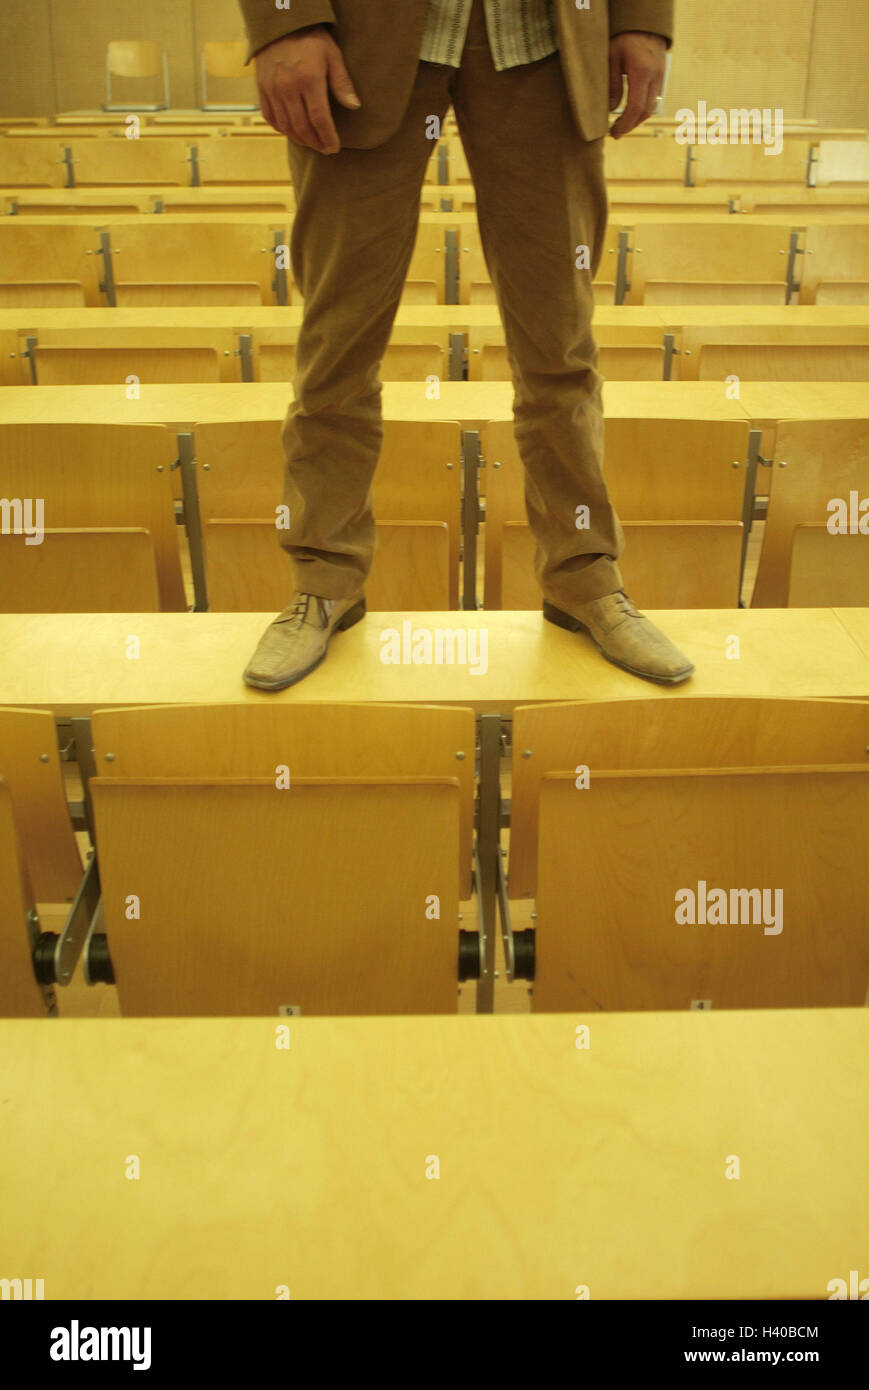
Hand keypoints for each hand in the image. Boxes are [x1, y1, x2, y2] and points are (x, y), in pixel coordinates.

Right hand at [255, 25, 361, 153]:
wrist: (280, 23)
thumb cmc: (311, 38)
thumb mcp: (332, 55)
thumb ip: (342, 82)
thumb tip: (354, 106)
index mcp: (309, 79)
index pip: (320, 119)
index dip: (328, 137)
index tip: (334, 148)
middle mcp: (288, 87)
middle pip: (302, 127)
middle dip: (315, 142)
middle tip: (324, 149)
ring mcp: (272, 88)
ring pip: (286, 126)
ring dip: (300, 139)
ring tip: (311, 143)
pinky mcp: (262, 88)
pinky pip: (270, 117)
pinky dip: (281, 129)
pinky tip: (292, 132)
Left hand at [608, 32, 665, 138]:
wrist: (644, 22)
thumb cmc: (624, 36)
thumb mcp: (612, 58)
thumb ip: (612, 84)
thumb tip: (610, 110)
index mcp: (642, 71)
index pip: (636, 106)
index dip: (625, 123)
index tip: (614, 133)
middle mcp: (655, 76)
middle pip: (646, 111)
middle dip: (630, 125)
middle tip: (615, 133)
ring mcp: (661, 76)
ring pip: (652, 107)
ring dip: (637, 119)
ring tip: (621, 125)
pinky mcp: (661, 76)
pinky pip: (654, 99)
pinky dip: (642, 109)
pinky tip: (631, 112)